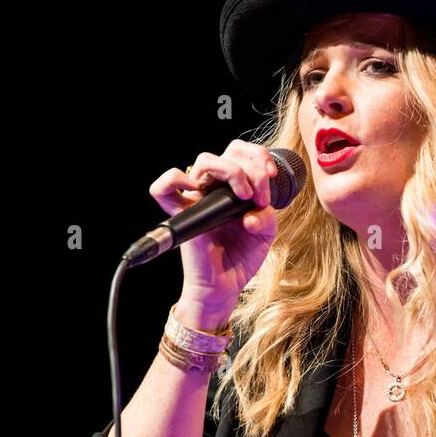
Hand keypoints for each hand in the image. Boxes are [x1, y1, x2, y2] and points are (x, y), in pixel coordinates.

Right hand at [147, 140, 279, 324]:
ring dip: (232, 171)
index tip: (272, 176)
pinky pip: (163, 189)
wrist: (224, 286)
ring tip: (245, 196)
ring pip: (204, 160)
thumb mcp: (265, 233)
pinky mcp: (182, 213)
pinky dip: (175, 180)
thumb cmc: (241, 258)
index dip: (259, 156)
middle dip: (252, 166)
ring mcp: (197, 198)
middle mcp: (214, 188)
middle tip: (259, 194)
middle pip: (227, 150)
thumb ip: (267, 216)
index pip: (241, 152)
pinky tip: (197, 191)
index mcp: (233, 187)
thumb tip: (252, 212)